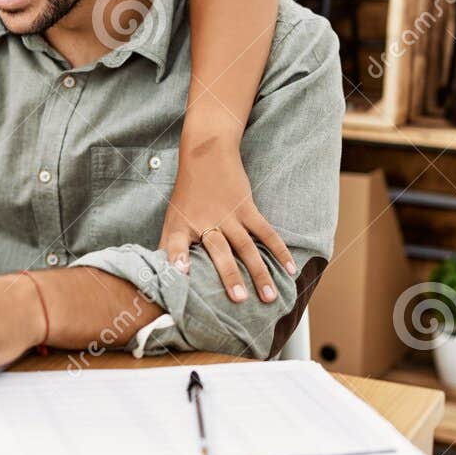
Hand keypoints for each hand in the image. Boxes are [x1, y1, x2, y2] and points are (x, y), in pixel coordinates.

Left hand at [159, 135, 295, 303]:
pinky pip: (265, 232)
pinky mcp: (247, 208)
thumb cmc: (187, 195)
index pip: (175, 244)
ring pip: (246, 247)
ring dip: (258, 272)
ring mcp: (229, 215)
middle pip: (219, 251)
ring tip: (269, 296)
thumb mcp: (172, 218)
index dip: (176, 257)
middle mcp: (205, 222)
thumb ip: (170, 248)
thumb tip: (165, 279)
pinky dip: (279, 250)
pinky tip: (290, 269)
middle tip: (239, 299)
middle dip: (229, 275)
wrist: (206, 155)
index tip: (180, 272)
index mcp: (181, 226)